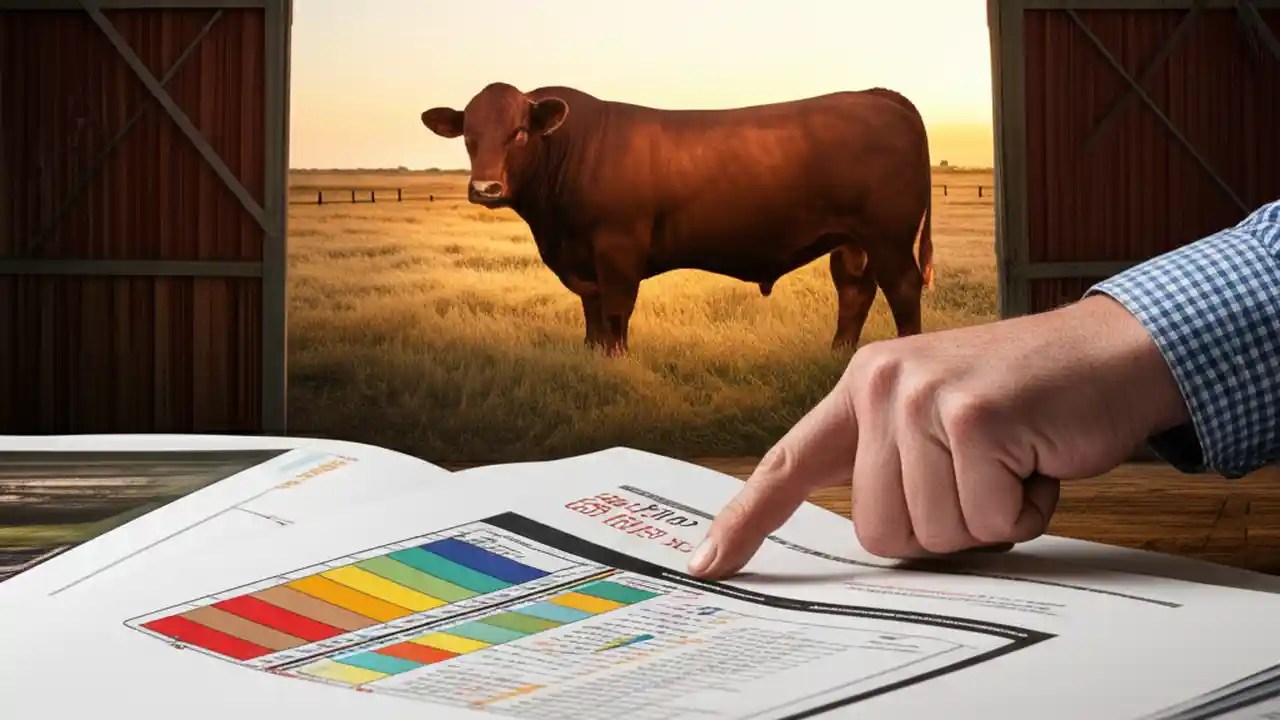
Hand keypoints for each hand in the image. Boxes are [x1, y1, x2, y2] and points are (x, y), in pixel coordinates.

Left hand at [687, 294, 1189, 578]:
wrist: (1110, 353)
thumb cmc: (1025, 400)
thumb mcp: (938, 419)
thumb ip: (893, 466)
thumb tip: (870, 538)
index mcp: (862, 389)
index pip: (787, 465)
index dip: (746, 521)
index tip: (707, 563)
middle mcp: (881, 386)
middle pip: (878, 532)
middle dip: (941, 526)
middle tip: (981, 477)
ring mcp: (924, 397)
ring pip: (932, 532)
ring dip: (986, 517)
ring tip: (1009, 461)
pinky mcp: (974, 416)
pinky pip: (985, 519)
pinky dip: (1022, 509)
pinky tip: (1034, 460)